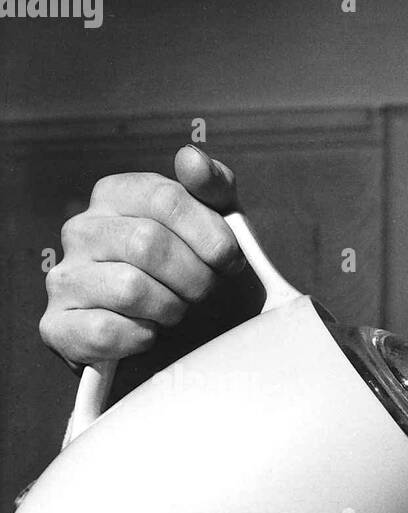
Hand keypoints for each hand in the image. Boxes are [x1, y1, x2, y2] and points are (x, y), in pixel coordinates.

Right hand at [40, 145, 248, 368]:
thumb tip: (190, 158)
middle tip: (205, 294)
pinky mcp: (58, 326)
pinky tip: (150, 335)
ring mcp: (65, 277)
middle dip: (196, 277)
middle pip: (148, 243)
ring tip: (177, 313)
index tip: (230, 262)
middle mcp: (82, 230)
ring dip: (172, 309)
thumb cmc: (198, 275)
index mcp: (116, 195)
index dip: (211, 236)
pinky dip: (142, 339)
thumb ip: (213, 188)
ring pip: (130, 289)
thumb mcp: (218, 228)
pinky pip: (106, 331)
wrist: (180, 342)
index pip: (167, 199)